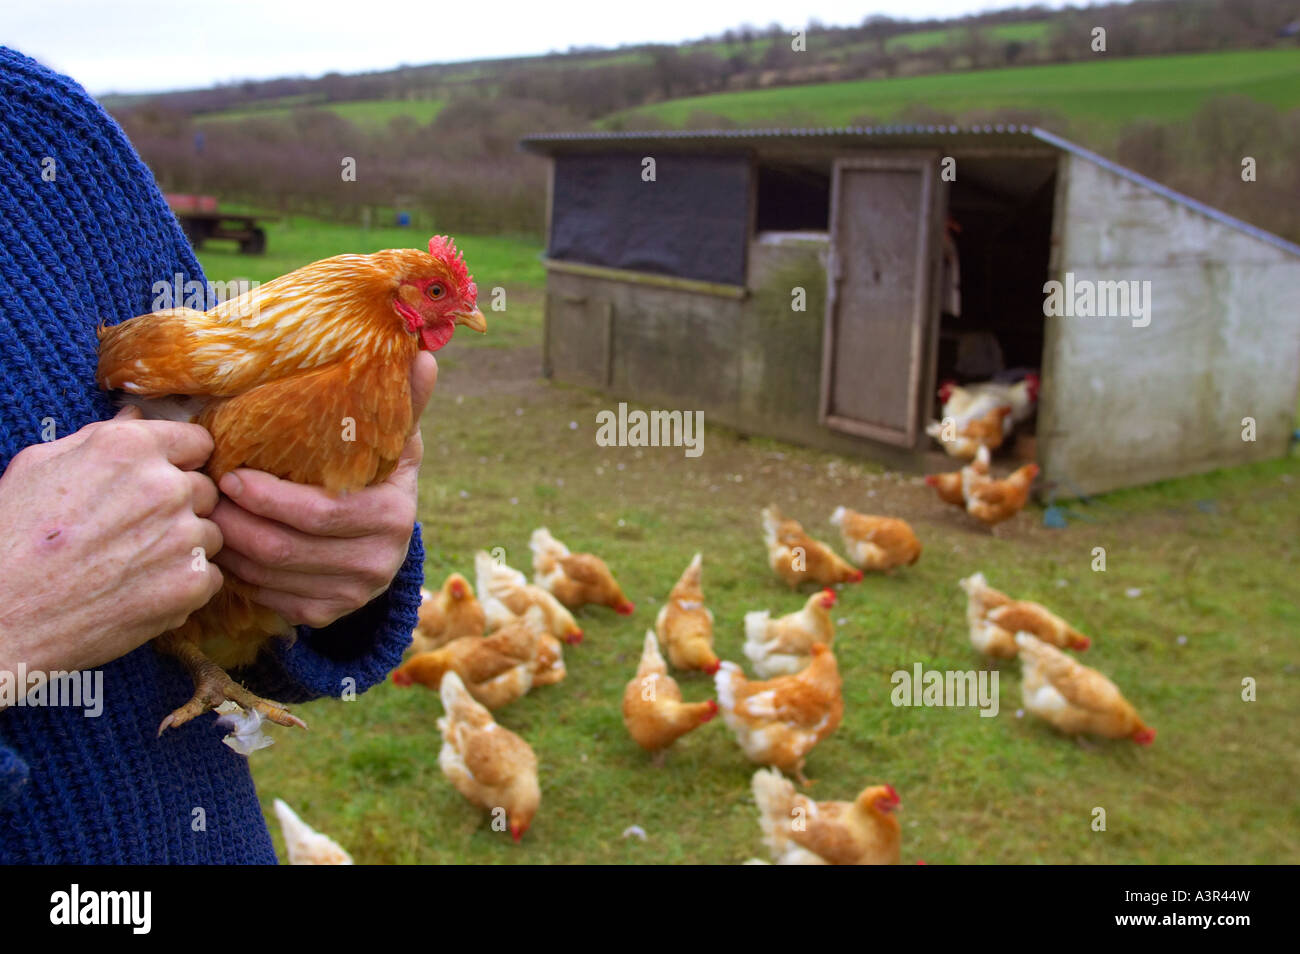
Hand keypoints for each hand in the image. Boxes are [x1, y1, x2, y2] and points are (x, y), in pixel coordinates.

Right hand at [0, 407, 222, 688]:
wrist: (2, 618)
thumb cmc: (10, 539)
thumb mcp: (38, 467)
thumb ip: (97, 439)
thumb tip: (135, 417)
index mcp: (129, 448)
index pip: (196, 442)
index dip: (181, 463)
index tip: (165, 481)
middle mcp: (165, 486)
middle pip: (205, 490)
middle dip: (180, 508)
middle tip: (136, 532)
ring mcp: (182, 536)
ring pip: (210, 534)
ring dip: (183, 548)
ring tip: (132, 565)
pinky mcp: (190, 584)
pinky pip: (209, 576)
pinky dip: (184, 586)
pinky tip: (142, 592)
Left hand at [208, 353, 435, 629]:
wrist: (387, 534)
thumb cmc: (377, 470)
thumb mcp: (392, 435)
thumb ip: (403, 399)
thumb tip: (424, 354)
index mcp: (393, 515)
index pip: (323, 512)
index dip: (270, 497)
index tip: (231, 473)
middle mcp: (379, 562)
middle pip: (287, 549)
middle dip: (236, 523)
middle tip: (202, 494)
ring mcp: (353, 594)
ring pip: (271, 577)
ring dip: (230, 549)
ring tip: (204, 516)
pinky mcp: (328, 614)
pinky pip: (270, 599)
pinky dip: (240, 575)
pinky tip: (226, 547)